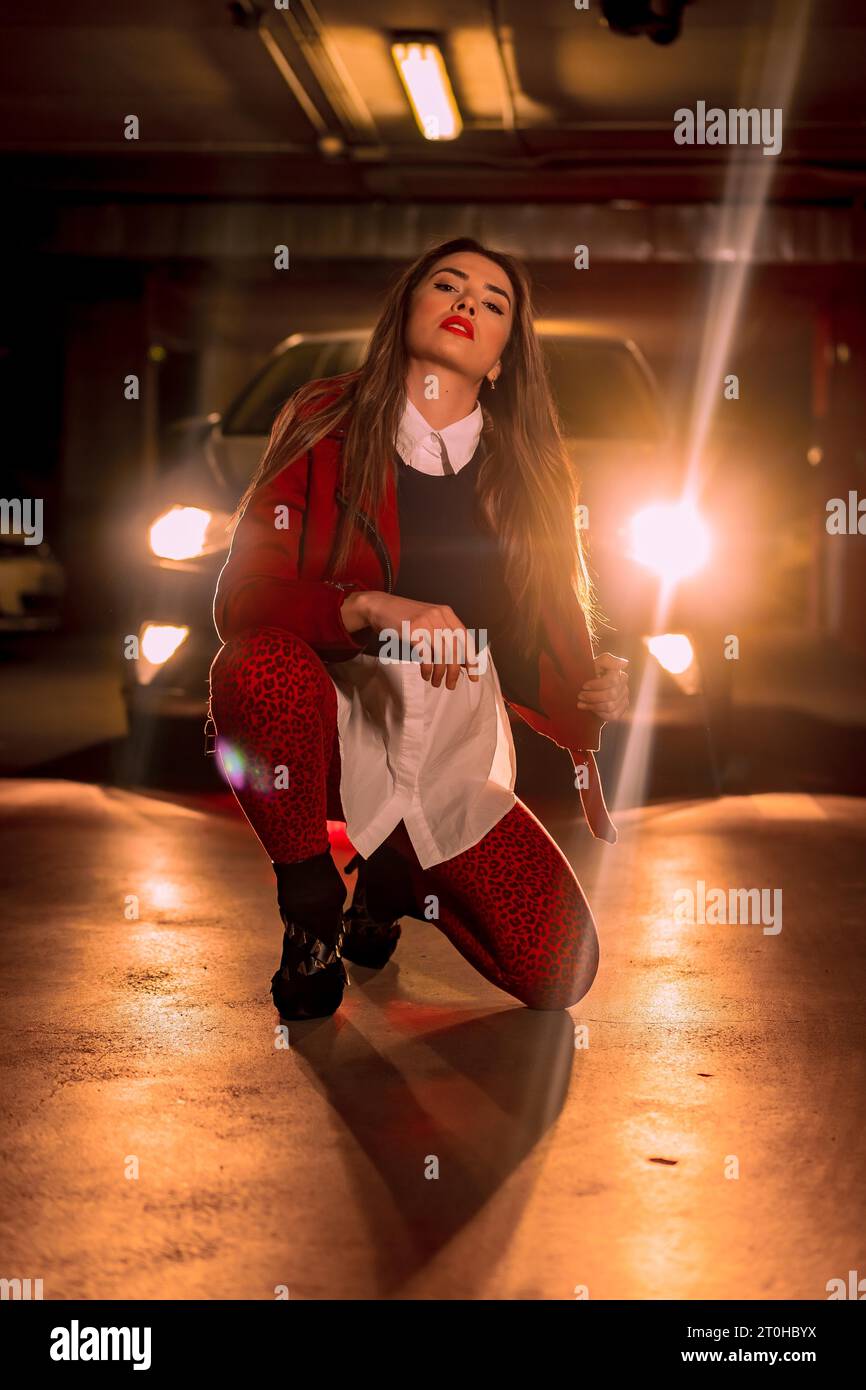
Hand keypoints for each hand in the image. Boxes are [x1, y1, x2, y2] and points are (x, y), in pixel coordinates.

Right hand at [345, 591, 480, 690]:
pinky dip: (427, 668)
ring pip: (442, 653)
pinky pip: (425, 654)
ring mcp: (425, 622)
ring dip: (440, 672)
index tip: (474, 675)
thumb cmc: (405, 617)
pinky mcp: (412, 631)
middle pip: (454, 648)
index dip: (471, 658)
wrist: (380, 606)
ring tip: (437, 682)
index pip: (465, 638)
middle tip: (452, 685)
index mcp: (446, 613)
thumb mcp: (429, 621)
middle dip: (455, 670)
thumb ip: (445, 637)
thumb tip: (462, 661)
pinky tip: (425, 675)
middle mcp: (439, 616)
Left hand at [577, 652, 628, 720]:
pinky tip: (590, 709)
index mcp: (619, 674)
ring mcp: (624, 700)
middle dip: (592, 696)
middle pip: (611, 694)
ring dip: (593, 705)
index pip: (613, 680)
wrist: (586, 689)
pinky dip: (598, 713)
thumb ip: (607, 660)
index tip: (584, 685)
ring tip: (581, 703)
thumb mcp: (595, 664)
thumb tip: (625, 663)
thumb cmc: (589, 674)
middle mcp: (624, 687)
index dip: (597, 684)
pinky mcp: (621, 711)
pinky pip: (612, 716)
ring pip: (610, 706)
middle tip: (579, 695)